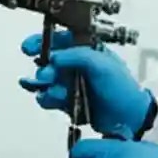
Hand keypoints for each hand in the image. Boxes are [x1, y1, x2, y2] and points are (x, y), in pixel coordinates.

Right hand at [18, 30, 153, 139]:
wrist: (128, 118)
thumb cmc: (121, 88)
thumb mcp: (102, 64)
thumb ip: (77, 55)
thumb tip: (54, 56)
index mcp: (86, 49)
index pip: (58, 39)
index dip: (41, 41)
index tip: (29, 48)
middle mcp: (76, 64)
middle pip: (47, 61)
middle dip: (44, 69)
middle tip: (48, 76)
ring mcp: (71, 83)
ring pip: (45, 81)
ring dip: (46, 87)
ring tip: (56, 93)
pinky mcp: (68, 101)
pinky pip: (49, 97)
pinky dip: (48, 99)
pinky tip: (56, 100)